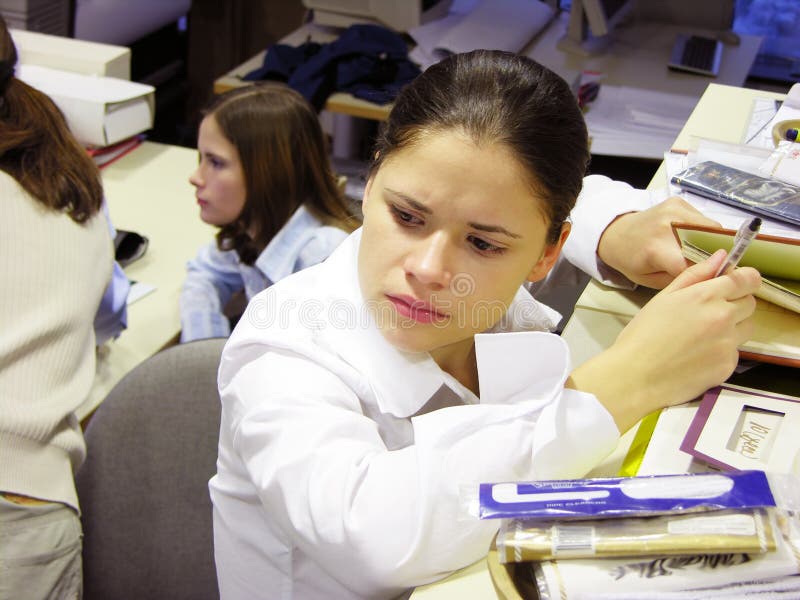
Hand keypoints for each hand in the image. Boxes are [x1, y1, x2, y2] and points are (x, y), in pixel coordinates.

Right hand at [568, 250, 760, 431]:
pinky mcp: (728, 366)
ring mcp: (728, 343)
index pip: (747, 279)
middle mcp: (723, 318)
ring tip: (702, 335)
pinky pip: (735, 352)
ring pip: (746, 328)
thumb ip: (695, 275)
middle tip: (709, 313)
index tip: (736, 284)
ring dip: (733, 328)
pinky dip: (721, 351)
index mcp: (705, 296)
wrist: (635, 376)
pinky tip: (697, 355)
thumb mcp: (663, 297)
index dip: (744, 280)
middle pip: (750, 303)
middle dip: (736, 304)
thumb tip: (721, 257)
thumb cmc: (642, 335)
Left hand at [597, 197, 719, 288]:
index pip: (697, 263)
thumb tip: (712, 275)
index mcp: (657, 249)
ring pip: (713, 228)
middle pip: (712, 242)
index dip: (712, 272)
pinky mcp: (679, 201)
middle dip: (717, 256)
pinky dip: (703, 231)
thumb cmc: (632, 261)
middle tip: (714, 266)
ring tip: (699, 251)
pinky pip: (704, 219)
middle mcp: (669, 225)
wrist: (616, 233)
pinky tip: (689, 237)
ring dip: (712, 241)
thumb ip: (680, 279)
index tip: (718, 279)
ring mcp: (675, 210)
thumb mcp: (651, 280)